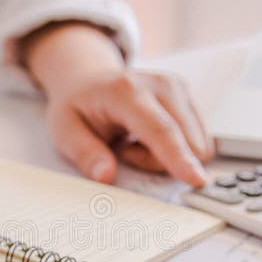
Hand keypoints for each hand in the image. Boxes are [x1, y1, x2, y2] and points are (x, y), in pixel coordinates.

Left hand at [22, 22, 213, 185]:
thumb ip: (86, 155)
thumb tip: (105, 176)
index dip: (179, 157)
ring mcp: (177, 88)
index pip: (160, 129)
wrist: (87, 81)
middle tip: (124, 150)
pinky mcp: (187, 96)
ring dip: (165, 156)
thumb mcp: (65, 132)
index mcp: (126, 90)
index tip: (196, 180)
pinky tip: (148, 137)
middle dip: (156, 162)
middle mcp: (159, 84)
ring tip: (134, 141)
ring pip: (194, 145)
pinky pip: (195, 141)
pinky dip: (174, 148)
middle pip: (183, 142)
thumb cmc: (77, 107)